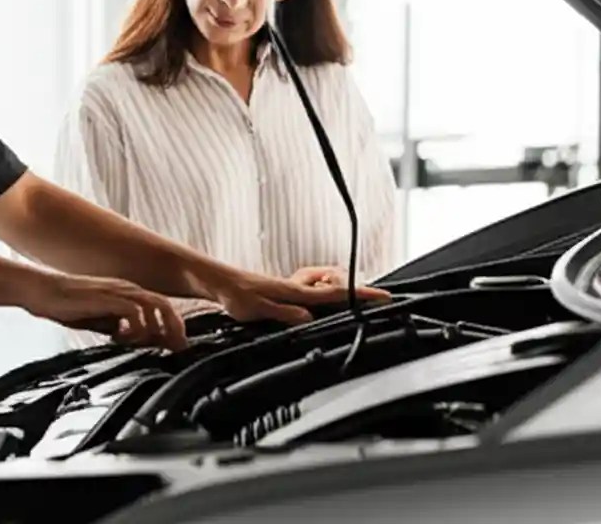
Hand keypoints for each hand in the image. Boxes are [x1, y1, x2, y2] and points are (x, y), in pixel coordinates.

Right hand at [23, 274, 188, 350]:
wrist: (42, 291)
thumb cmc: (66, 307)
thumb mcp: (99, 322)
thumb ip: (119, 329)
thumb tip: (136, 344)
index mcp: (127, 295)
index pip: (160, 309)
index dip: (171, 329)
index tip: (174, 349)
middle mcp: (127, 290)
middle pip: (166, 306)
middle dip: (175, 329)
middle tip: (178, 351)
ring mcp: (118, 291)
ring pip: (156, 305)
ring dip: (159, 329)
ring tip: (153, 347)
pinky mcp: (107, 296)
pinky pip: (135, 311)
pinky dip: (136, 327)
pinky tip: (122, 338)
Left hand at [198, 265, 390, 325]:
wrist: (216, 282)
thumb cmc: (233, 293)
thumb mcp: (257, 309)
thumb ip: (284, 314)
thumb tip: (309, 319)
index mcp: (294, 291)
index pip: (333, 292)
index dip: (360, 295)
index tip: (384, 296)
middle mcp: (296, 287)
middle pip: (337, 286)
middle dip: (354, 292)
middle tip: (368, 301)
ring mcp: (291, 288)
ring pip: (325, 289)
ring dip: (335, 294)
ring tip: (339, 303)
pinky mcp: (285, 292)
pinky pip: (312, 293)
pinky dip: (320, 298)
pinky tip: (312, 310)